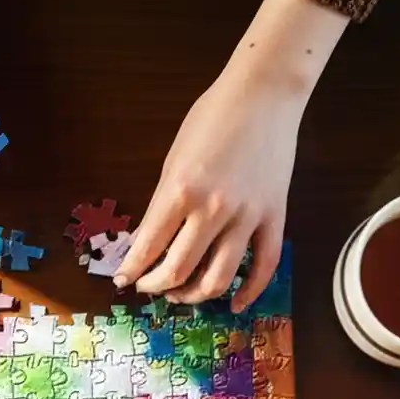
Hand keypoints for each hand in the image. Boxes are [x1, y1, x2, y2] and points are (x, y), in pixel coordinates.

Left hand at [114, 70, 299, 312]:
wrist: (263, 95)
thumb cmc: (211, 119)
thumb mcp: (174, 159)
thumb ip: (164, 203)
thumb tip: (152, 241)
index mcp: (180, 191)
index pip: (148, 247)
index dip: (133, 270)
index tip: (124, 279)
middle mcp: (213, 210)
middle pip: (180, 270)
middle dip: (159, 286)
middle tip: (150, 287)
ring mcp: (247, 216)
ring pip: (219, 277)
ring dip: (195, 294)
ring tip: (182, 294)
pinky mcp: (275, 217)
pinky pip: (264, 266)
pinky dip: (250, 291)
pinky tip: (235, 303)